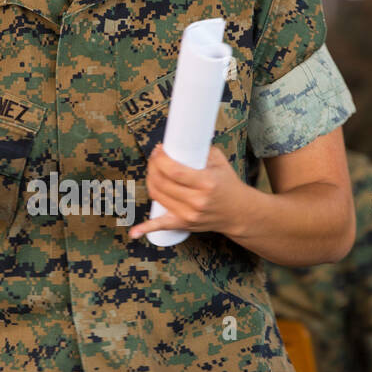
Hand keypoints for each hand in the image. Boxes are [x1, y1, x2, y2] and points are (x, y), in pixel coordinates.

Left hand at [128, 143, 246, 240]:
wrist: (238, 212)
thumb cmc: (228, 184)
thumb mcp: (219, 162)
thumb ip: (200, 149)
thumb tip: (179, 139)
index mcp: (207, 183)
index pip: (174, 171)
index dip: (160, 159)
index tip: (158, 150)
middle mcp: (197, 201)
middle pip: (162, 183)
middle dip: (153, 166)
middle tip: (154, 157)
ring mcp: (189, 215)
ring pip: (157, 196)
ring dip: (150, 181)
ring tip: (153, 171)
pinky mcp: (183, 224)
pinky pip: (161, 226)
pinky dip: (146, 228)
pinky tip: (133, 232)